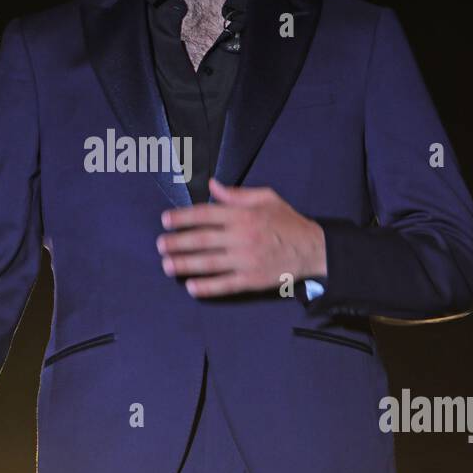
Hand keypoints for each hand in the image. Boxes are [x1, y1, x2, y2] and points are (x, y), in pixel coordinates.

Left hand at [156, 176, 326, 297]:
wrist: (312, 248)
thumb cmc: (288, 222)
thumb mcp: (266, 198)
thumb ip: (236, 194)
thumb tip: (212, 185)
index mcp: (243, 215)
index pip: (205, 214)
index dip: (182, 218)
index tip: (165, 220)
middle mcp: (241, 236)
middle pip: (201, 240)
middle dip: (177, 242)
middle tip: (160, 244)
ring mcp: (245, 260)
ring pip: (208, 263)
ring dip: (184, 264)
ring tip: (167, 265)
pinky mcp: (251, 279)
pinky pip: (224, 284)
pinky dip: (207, 287)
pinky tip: (191, 287)